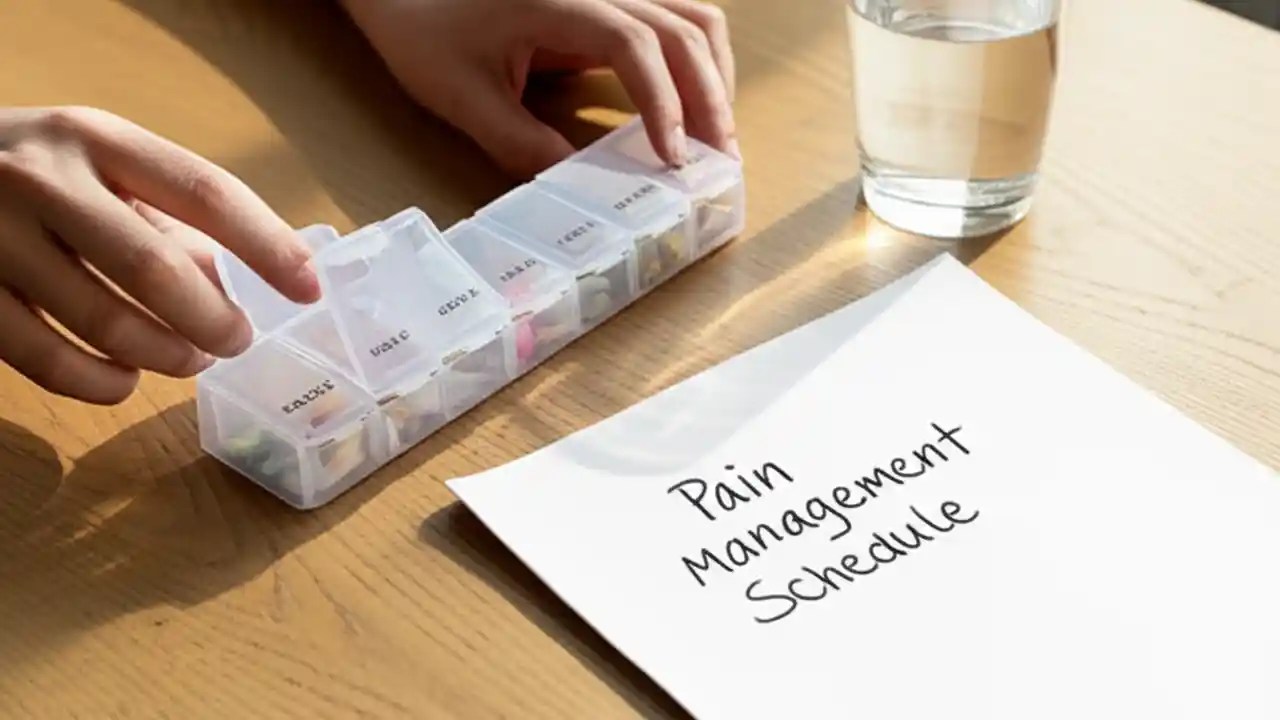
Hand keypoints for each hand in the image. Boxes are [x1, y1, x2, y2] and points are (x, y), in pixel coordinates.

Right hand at [0, 106, 320, 404]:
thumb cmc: (39, 176)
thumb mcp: (104, 173)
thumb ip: (171, 222)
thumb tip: (245, 285)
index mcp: (98, 139)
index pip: (204, 191)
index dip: (266, 245)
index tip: (308, 288)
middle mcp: (42, 180)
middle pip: (154, 269)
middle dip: (213, 320)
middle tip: (236, 340)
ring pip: (105, 323)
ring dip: (166, 355)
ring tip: (190, 359)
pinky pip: (47, 360)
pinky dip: (101, 383)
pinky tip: (125, 381)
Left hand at [341, 0, 737, 177]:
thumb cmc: (426, 34)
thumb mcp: (463, 98)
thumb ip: (520, 143)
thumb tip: (579, 190)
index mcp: (561, 2)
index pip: (637, 43)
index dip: (664, 101)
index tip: (671, 157)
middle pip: (684, 28)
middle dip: (709, 96)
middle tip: (718, 161)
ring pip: (695, 16)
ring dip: (715, 75)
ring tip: (717, 138)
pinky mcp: (611, 5)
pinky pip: (678, 19)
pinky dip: (699, 61)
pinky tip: (697, 105)